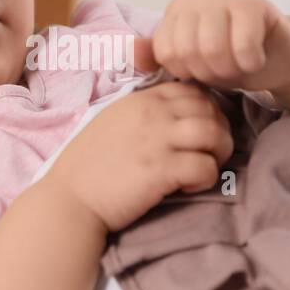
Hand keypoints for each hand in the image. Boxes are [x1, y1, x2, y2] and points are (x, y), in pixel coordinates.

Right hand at [44, 81, 233, 231]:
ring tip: (203, 168)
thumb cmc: (88, 166)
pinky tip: (189, 187)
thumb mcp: (113, 121)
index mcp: (141, 99)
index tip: (200, 132)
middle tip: (209, 153)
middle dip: (219, 130)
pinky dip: (206, 178)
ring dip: (219, 152)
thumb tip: (175, 115)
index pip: (192, 90)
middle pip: (210, 109)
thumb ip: (143, 112)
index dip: (206, 109)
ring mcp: (158, 140)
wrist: (70, 198)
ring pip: (214, 134)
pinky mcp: (162, 170)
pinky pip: (206, 167)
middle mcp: (153, 113)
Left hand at [131, 0, 289, 93]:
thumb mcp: (190, 61)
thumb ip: (158, 56)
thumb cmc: (230, 59)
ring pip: (214, 49)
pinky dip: (250, 64)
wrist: (277, 56)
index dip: (185, 71)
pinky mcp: (256, 5)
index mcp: (178, 8)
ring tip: (238, 65)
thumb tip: (127, 51)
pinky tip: (255, 59)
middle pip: (189, 50)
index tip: (202, 69)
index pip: (166, 51)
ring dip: (229, 70)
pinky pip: (243, 47)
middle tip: (224, 69)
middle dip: (209, 72)